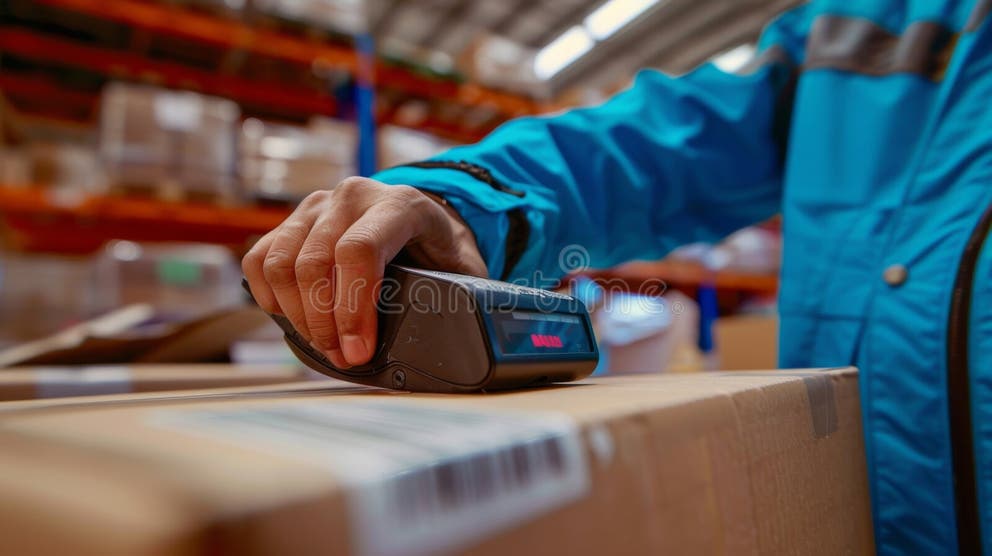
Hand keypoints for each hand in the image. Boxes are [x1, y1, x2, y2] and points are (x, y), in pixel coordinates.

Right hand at [243, 177, 487, 367]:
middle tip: (344, 357)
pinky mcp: (293, 222)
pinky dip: (270, 298)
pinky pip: (261, 260)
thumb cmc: (441, 250)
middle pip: (315, 263)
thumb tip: (443, 347)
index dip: (353, 308)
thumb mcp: (462, 270)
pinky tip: (296, 320)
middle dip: (326, 323)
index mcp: (400, 205)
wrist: (422, 218)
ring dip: (299, 316)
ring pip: (282, 263)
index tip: (358, 350)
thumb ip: (454, 298)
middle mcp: (353, 197)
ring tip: (325, 345)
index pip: (360, 250)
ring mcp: (317, 206)